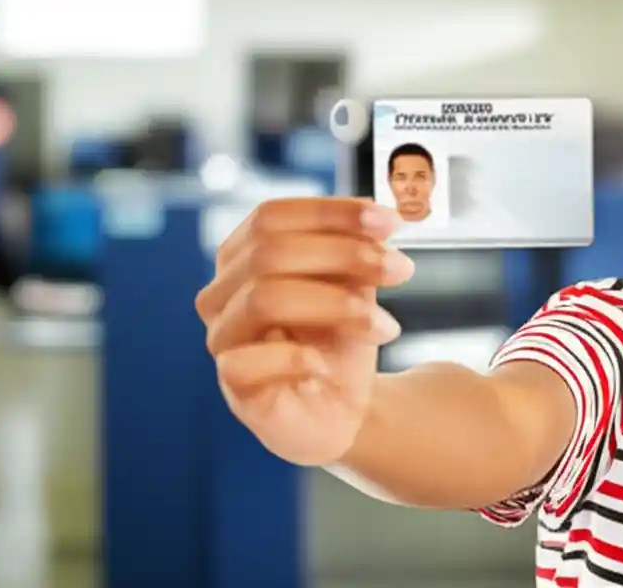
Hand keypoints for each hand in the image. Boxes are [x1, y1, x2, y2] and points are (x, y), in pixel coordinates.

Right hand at [195, 198, 414, 464]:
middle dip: (345, 255)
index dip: (330, 212)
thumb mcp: (355, 286)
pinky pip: (249, 361)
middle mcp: (221, 294)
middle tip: (402, 269)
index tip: (390, 220)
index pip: (270, 217)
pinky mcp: (233, 387)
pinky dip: (298, 358)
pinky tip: (327, 367)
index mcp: (242, 257)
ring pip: (264, 298)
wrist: (346, 410)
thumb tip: (378, 219)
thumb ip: (356, 252)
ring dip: (337, 305)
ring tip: (385, 326)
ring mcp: (222, 340)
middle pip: (269, 253)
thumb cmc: (341, 340)